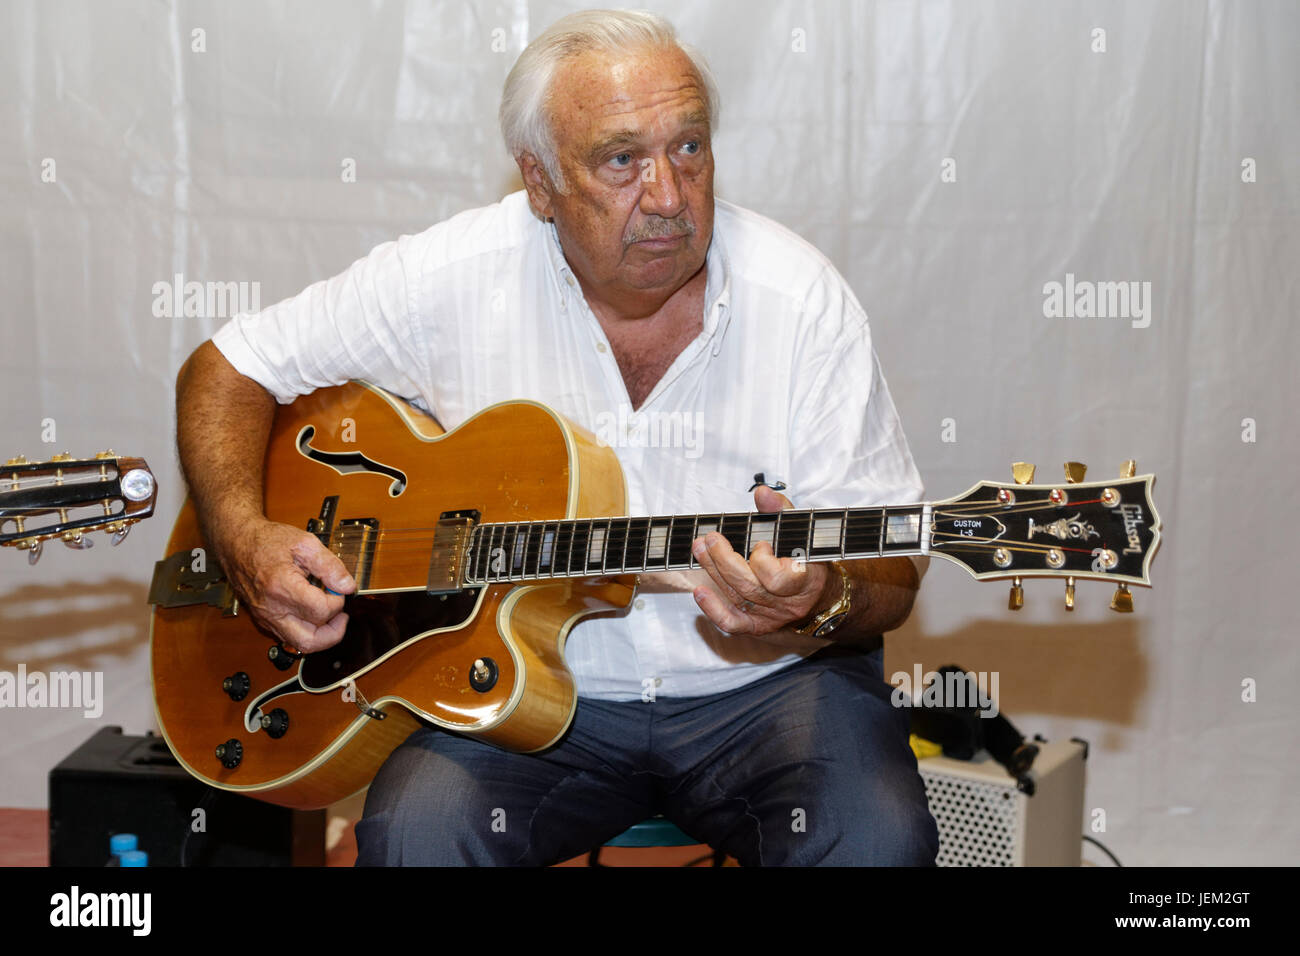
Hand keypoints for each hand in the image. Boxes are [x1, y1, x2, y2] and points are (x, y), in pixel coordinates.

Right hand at [214, 517, 356, 652]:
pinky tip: (312, 612)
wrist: (236, 543)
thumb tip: (346, 586)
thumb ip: (330, 566)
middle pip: (310, 641)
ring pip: (299, 644)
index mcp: (282, 587)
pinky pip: (289, 636)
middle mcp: (272, 609)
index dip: (338, 601)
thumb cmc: (266, 541)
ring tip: (330, 616)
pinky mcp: (264, 621)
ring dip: (321, 635)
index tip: (338, 588)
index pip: (321, 611)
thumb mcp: (305, 544)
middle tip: (341, 615)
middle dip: (334, 632)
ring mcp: (266, 618)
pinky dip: (306, 630)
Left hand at [690, 485, 830, 636]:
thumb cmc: (809, 560)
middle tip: (710, 538)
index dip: (763, 561)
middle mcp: (787, 603)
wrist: (820, 597)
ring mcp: (771, 617)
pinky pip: (732, 623)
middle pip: (749, 586)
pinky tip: (699, 591)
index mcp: (804, 580)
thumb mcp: (802, 532)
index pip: (777, 579)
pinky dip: (713, 609)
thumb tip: (762, 493)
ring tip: (700, 548)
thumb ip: (782, 511)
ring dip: (713, 571)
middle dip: (724, 560)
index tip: (761, 544)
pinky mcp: (757, 626)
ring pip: (737, 597)